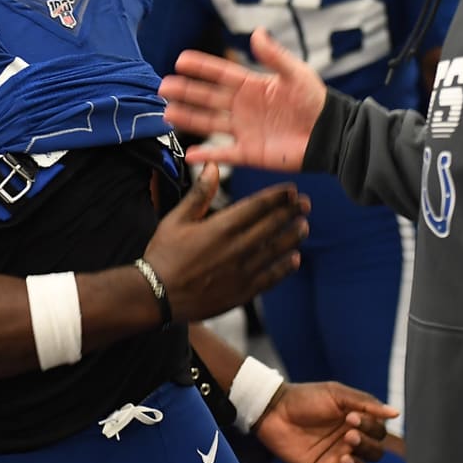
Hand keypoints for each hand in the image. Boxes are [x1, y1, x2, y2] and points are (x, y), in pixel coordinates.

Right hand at [144, 163, 308, 322]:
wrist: (157, 296)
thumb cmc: (164, 255)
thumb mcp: (176, 220)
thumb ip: (199, 194)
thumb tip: (213, 166)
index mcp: (221, 227)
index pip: (258, 206)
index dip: (278, 196)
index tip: (291, 190)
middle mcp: (237, 248)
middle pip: (272, 225)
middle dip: (290, 212)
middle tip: (305, 204)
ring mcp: (242, 272)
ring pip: (276, 250)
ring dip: (292, 237)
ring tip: (304, 227)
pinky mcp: (242, 292)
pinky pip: (270, 277)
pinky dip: (284, 267)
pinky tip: (294, 259)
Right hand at [159, 28, 326, 170]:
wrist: (330, 134)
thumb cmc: (316, 101)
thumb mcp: (296, 74)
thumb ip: (274, 56)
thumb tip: (256, 32)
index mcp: (252, 86)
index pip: (220, 74)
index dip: (201, 67)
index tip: (180, 60)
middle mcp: (243, 107)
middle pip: (208, 98)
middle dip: (186, 92)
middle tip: (163, 87)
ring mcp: (244, 130)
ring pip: (209, 123)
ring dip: (188, 118)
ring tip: (167, 113)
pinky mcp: (250, 153)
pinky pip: (224, 154)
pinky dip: (207, 155)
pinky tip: (189, 154)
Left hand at [255, 381, 399, 462]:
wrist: (273, 409)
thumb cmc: (305, 397)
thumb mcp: (336, 393)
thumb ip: (365, 403)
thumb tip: (395, 413)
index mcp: (357, 421)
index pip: (379, 432)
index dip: (371, 427)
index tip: (352, 417)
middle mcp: (349, 441)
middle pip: (375, 453)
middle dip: (366, 447)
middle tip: (348, 436)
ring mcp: (336, 457)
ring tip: (344, 457)